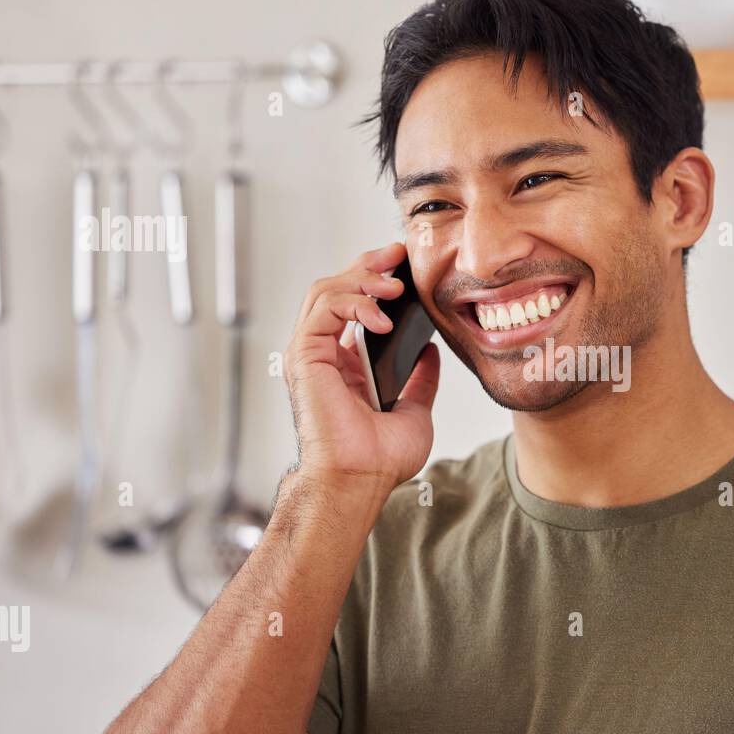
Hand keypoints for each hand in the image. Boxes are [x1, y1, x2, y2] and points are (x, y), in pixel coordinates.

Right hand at [284, 242, 439, 490]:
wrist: (360, 479)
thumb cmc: (379, 458)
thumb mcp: (415, 410)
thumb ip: (420, 379)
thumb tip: (429, 350)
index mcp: (346, 365)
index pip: (354, 306)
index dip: (376, 280)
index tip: (405, 268)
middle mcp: (325, 355)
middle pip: (337, 288)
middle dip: (369, 264)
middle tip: (398, 254)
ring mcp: (311, 353)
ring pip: (326, 290)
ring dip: (362, 278)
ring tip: (394, 286)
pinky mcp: (304, 355)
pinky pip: (324, 307)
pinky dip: (354, 302)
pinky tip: (382, 317)